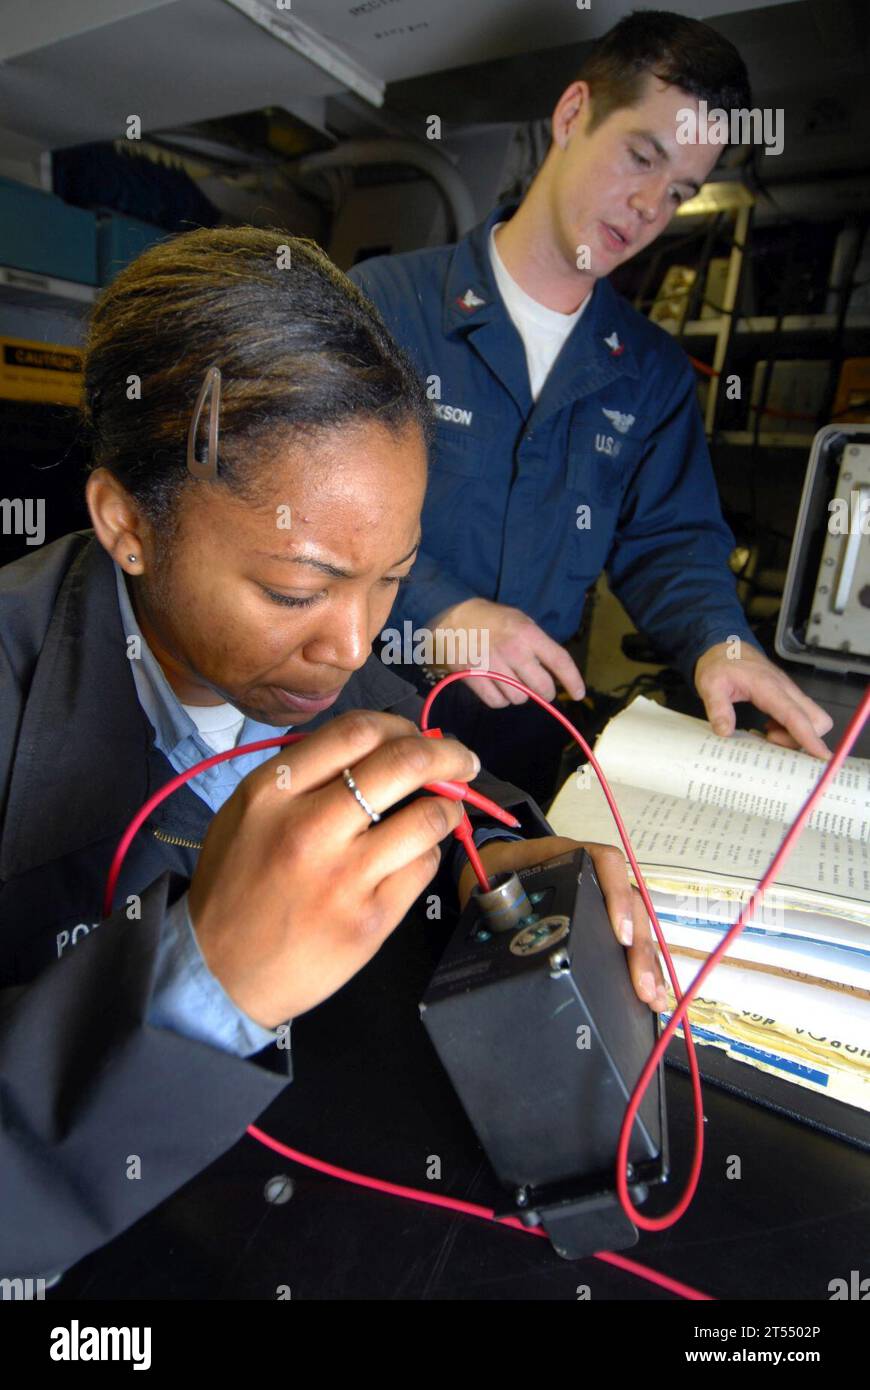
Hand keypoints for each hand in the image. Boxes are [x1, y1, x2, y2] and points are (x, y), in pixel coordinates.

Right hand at [188, 710, 479, 1027]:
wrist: (218, 973)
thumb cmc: (234, 886)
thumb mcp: (246, 813)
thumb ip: (303, 776)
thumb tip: (380, 748)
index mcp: (272, 792)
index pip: (356, 732)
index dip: (400, 726)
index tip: (416, 735)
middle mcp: (309, 827)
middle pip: (404, 763)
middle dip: (447, 754)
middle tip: (462, 760)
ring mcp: (344, 876)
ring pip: (427, 817)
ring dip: (449, 806)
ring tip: (446, 809)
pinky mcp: (371, 919)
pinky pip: (423, 866)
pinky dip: (429, 852)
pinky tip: (417, 852)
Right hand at [427, 597, 584, 708]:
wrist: (452, 616)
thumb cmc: (492, 620)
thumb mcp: (520, 622)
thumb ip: (538, 646)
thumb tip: (554, 675)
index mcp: (528, 634)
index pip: (559, 661)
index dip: (572, 680)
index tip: (578, 694)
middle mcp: (513, 651)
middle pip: (541, 688)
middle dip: (543, 692)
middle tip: (538, 688)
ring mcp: (492, 666)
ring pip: (519, 699)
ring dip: (518, 695)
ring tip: (509, 681)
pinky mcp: (474, 678)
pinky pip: (497, 703)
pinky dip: (500, 700)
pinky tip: (496, 686)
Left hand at [458, 837, 666, 1011]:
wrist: (490, 868)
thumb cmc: (492, 872)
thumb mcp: (492, 881)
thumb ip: (500, 900)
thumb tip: (509, 938)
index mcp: (566, 855)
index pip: (605, 862)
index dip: (617, 896)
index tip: (619, 935)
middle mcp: (592, 873)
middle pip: (629, 901)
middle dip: (638, 946)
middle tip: (642, 984)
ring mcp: (601, 895)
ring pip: (635, 922)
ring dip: (647, 961)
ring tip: (653, 997)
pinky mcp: (600, 917)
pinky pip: (628, 937)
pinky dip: (641, 964)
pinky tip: (651, 992)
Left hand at [695, 642, 832, 758]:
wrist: (726, 648)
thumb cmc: (721, 664)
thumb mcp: (710, 685)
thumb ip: (718, 708)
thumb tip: (725, 731)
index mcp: (768, 686)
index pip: (796, 715)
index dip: (809, 737)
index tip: (821, 755)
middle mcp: (785, 689)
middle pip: (817, 719)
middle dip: (804, 739)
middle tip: (773, 741)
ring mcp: (789, 693)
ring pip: (812, 720)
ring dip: (796, 735)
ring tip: (768, 734)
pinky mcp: (788, 697)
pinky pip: (802, 718)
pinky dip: (791, 729)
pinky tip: (770, 729)